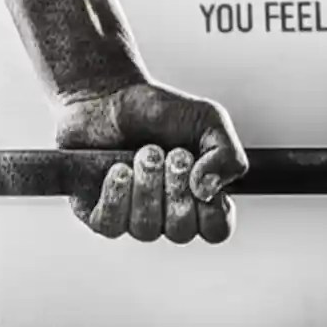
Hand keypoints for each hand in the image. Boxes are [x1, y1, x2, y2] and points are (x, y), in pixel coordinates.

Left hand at [54, 80, 248, 243]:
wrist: (110, 94)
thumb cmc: (161, 110)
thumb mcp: (209, 120)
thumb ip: (227, 155)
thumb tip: (206, 190)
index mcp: (200, 199)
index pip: (216, 231)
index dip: (211, 208)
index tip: (199, 172)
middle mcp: (167, 215)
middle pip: (180, 232)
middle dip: (175, 187)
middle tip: (168, 152)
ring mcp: (132, 216)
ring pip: (145, 229)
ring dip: (146, 186)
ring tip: (142, 152)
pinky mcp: (98, 211)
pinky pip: (109, 226)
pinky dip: (116, 195)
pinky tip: (117, 169)